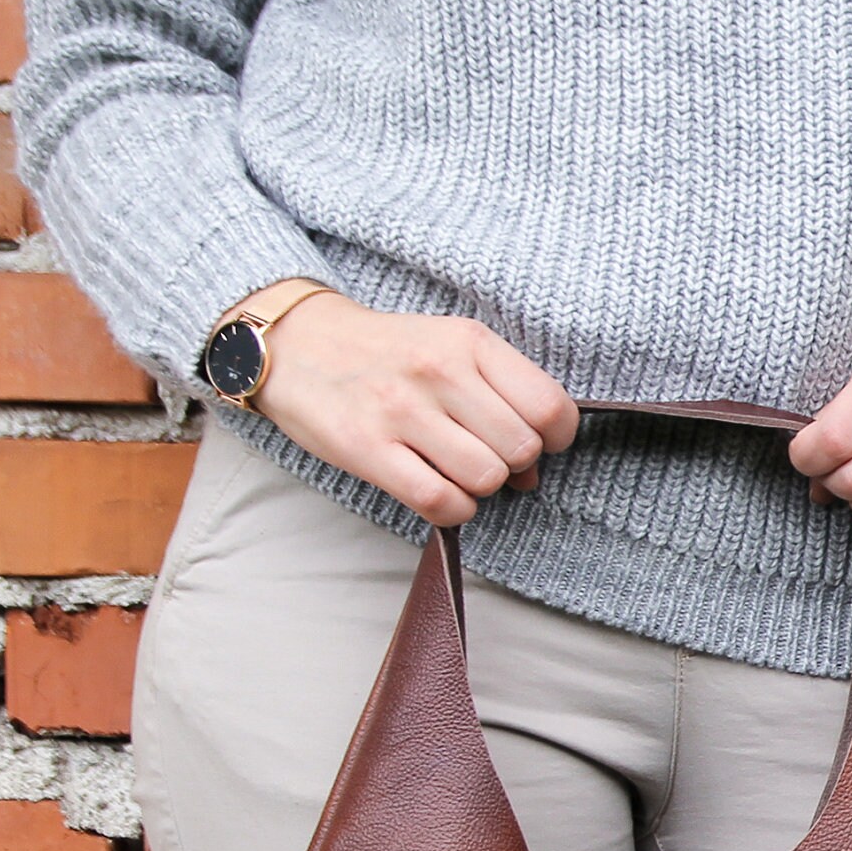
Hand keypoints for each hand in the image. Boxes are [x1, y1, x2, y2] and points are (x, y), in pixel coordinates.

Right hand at [235, 284, 579, 527]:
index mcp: (469, 342)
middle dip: (511, 464)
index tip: (533, 442)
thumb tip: (534, 473)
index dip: (554, 439)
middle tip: (480, 452)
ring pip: (486, 479)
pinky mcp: (367, 447)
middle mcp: (439, 371)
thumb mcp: (450, 350)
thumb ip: (501, 399)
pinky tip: (435, 490)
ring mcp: (401, 410)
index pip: (550, 408)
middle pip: (521, 450)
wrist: (298, 343)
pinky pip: (441, 502)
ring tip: (453, 469)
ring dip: (478, 487)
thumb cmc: (388, 355)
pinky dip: (450, 508)